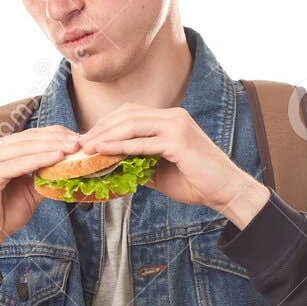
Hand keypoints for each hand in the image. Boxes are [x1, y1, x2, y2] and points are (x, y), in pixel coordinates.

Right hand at [0, 124, 79, 276]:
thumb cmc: (3, 215)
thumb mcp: (30, 191)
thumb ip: (45, 175)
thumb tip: (71, 166)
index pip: (31, 136)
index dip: (56, 134)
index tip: (80, 139)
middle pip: (29, 138)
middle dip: (58, 138)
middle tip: (81, 141)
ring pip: (25, 147)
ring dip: (52, 146)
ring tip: (74, 148)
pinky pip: (18, 164)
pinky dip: (39, 160)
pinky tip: (57, 157)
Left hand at [78, 105, 268, 225]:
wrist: (226, 191)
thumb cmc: (197, 183)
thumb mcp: (162, 171)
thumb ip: (140, 164)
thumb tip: (113, 167)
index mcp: (171, 119)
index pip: (131, 114)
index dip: (107, 124)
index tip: (88, 139)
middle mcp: (174, 116)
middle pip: (128, 114)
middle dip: (100, 127)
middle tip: (80, 142)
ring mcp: (176, 126)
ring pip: (132, 124)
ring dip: (105, 135)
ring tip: (86, 147)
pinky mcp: (178, 141)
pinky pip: (142, 142)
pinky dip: (119, 146)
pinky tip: (102, 151)